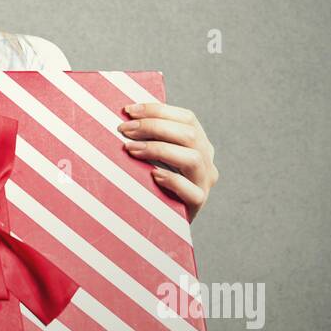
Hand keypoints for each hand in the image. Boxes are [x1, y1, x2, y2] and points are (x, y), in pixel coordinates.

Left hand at [119, 101, 218, 222]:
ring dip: (157, 149)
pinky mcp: (198, 203)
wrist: (162, 219)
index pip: (186, 118)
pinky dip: (171, 179)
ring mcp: (204, 182)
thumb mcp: (155, 155)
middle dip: (153, 127)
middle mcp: (206, 160)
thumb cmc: (153, 182)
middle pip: (188, 134)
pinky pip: (190, 190)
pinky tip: (152, 175)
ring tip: (131, 149)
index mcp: (199, 143)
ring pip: (192, 158)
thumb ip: (150, 137)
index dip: (158, 110)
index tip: (129, 111)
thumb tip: (126, 116)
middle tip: (124, 130)